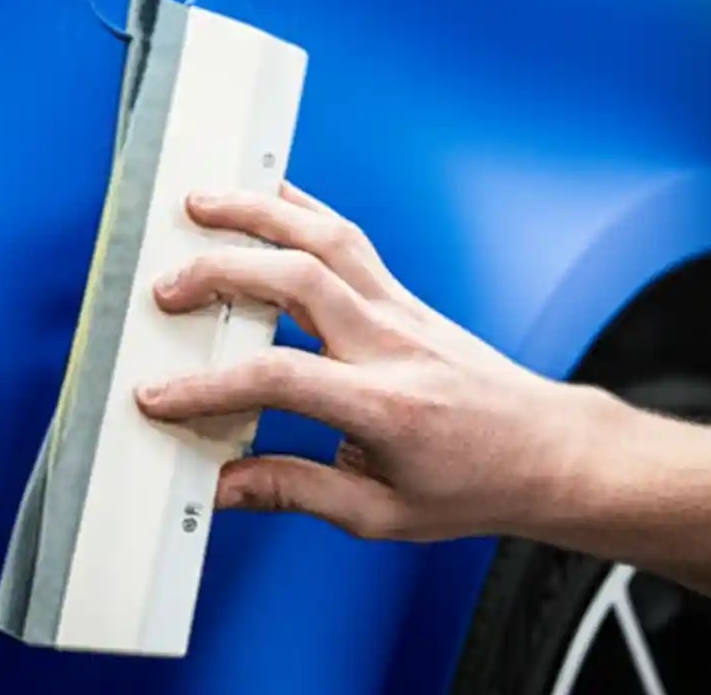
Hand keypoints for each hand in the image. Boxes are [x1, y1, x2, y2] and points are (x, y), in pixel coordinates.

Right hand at [134, 183, 604, 541]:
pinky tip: (267, 197)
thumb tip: (221, 484)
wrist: (551, 452)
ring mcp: (400, 310)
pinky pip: (348, 237)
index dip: (207, 387)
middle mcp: (391, 343)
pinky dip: (302, 207)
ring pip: (325, 237)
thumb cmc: (474, 484)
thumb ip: (294, 492)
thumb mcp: (379, 514)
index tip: (159, 397)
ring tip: (202, 203)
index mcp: (383, 406)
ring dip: (258, 212)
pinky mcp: (403, 296)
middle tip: (166, 288)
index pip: (278, 379)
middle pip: (297, 280)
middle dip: (221, 272)